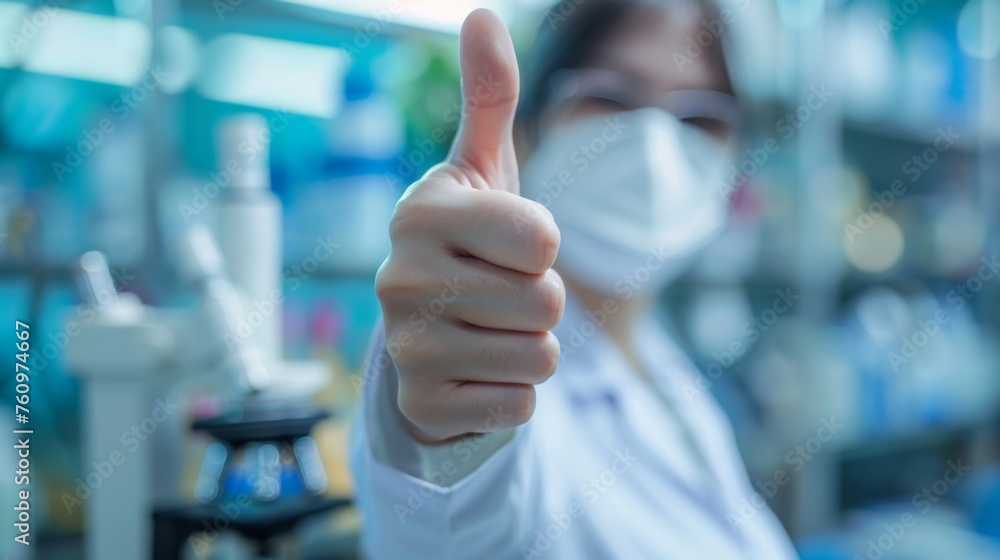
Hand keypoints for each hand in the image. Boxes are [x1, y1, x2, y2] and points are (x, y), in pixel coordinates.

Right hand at [374, 9, 563, 443]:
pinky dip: (512, 391)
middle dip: (540, 301)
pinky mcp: (422, 405)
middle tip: (497, 293)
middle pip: (547, 302)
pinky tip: (475, 371)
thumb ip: (489, 97)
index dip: (541, 244)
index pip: (541, 236)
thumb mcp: (482, 169)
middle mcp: (400, 279)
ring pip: (540, 357)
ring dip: (529, 346)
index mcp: (419, 214)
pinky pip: (520, 404)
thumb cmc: (468, 240)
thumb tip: (481, 15)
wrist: (425, 329)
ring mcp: (406, 349)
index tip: (506, 244)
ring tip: (487, 330)